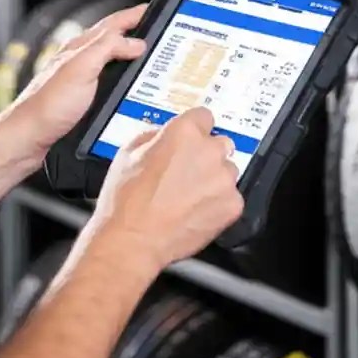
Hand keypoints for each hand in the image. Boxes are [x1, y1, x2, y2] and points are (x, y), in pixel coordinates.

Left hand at [1, 4, 147, 163]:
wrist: (28, 137)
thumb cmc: (47, 106)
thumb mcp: (81, 68)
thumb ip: (107, 49)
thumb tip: (135, 41)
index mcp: (80, 47)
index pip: (113, 23)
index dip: (134, 15)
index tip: (152, 10)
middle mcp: (80, 60)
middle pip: (113, 40)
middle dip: (135, 33)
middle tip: (157, 33)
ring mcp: (81, 79)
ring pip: (111, 61)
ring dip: (131, 57)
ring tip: (149, 60)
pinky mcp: (82, 99)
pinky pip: (109, 82)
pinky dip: (124, 80)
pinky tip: (130, 90)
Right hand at [88, 108, 245, 270]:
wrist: (132, 240)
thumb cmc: (126, 199)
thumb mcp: (128, 152)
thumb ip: (155, 135)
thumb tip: (165, 135)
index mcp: (184, 131)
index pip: (204, 116)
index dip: (194, 129)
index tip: (190, 139)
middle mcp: (209, 151)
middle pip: (220, 144)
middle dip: (206, 155)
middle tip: (186, 173)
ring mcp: (224, 178)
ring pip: (227, 171)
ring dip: (214, 180)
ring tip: (189, 196)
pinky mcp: (232, 205)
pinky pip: (231, 197)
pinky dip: (219, 204)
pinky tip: (196, 211)